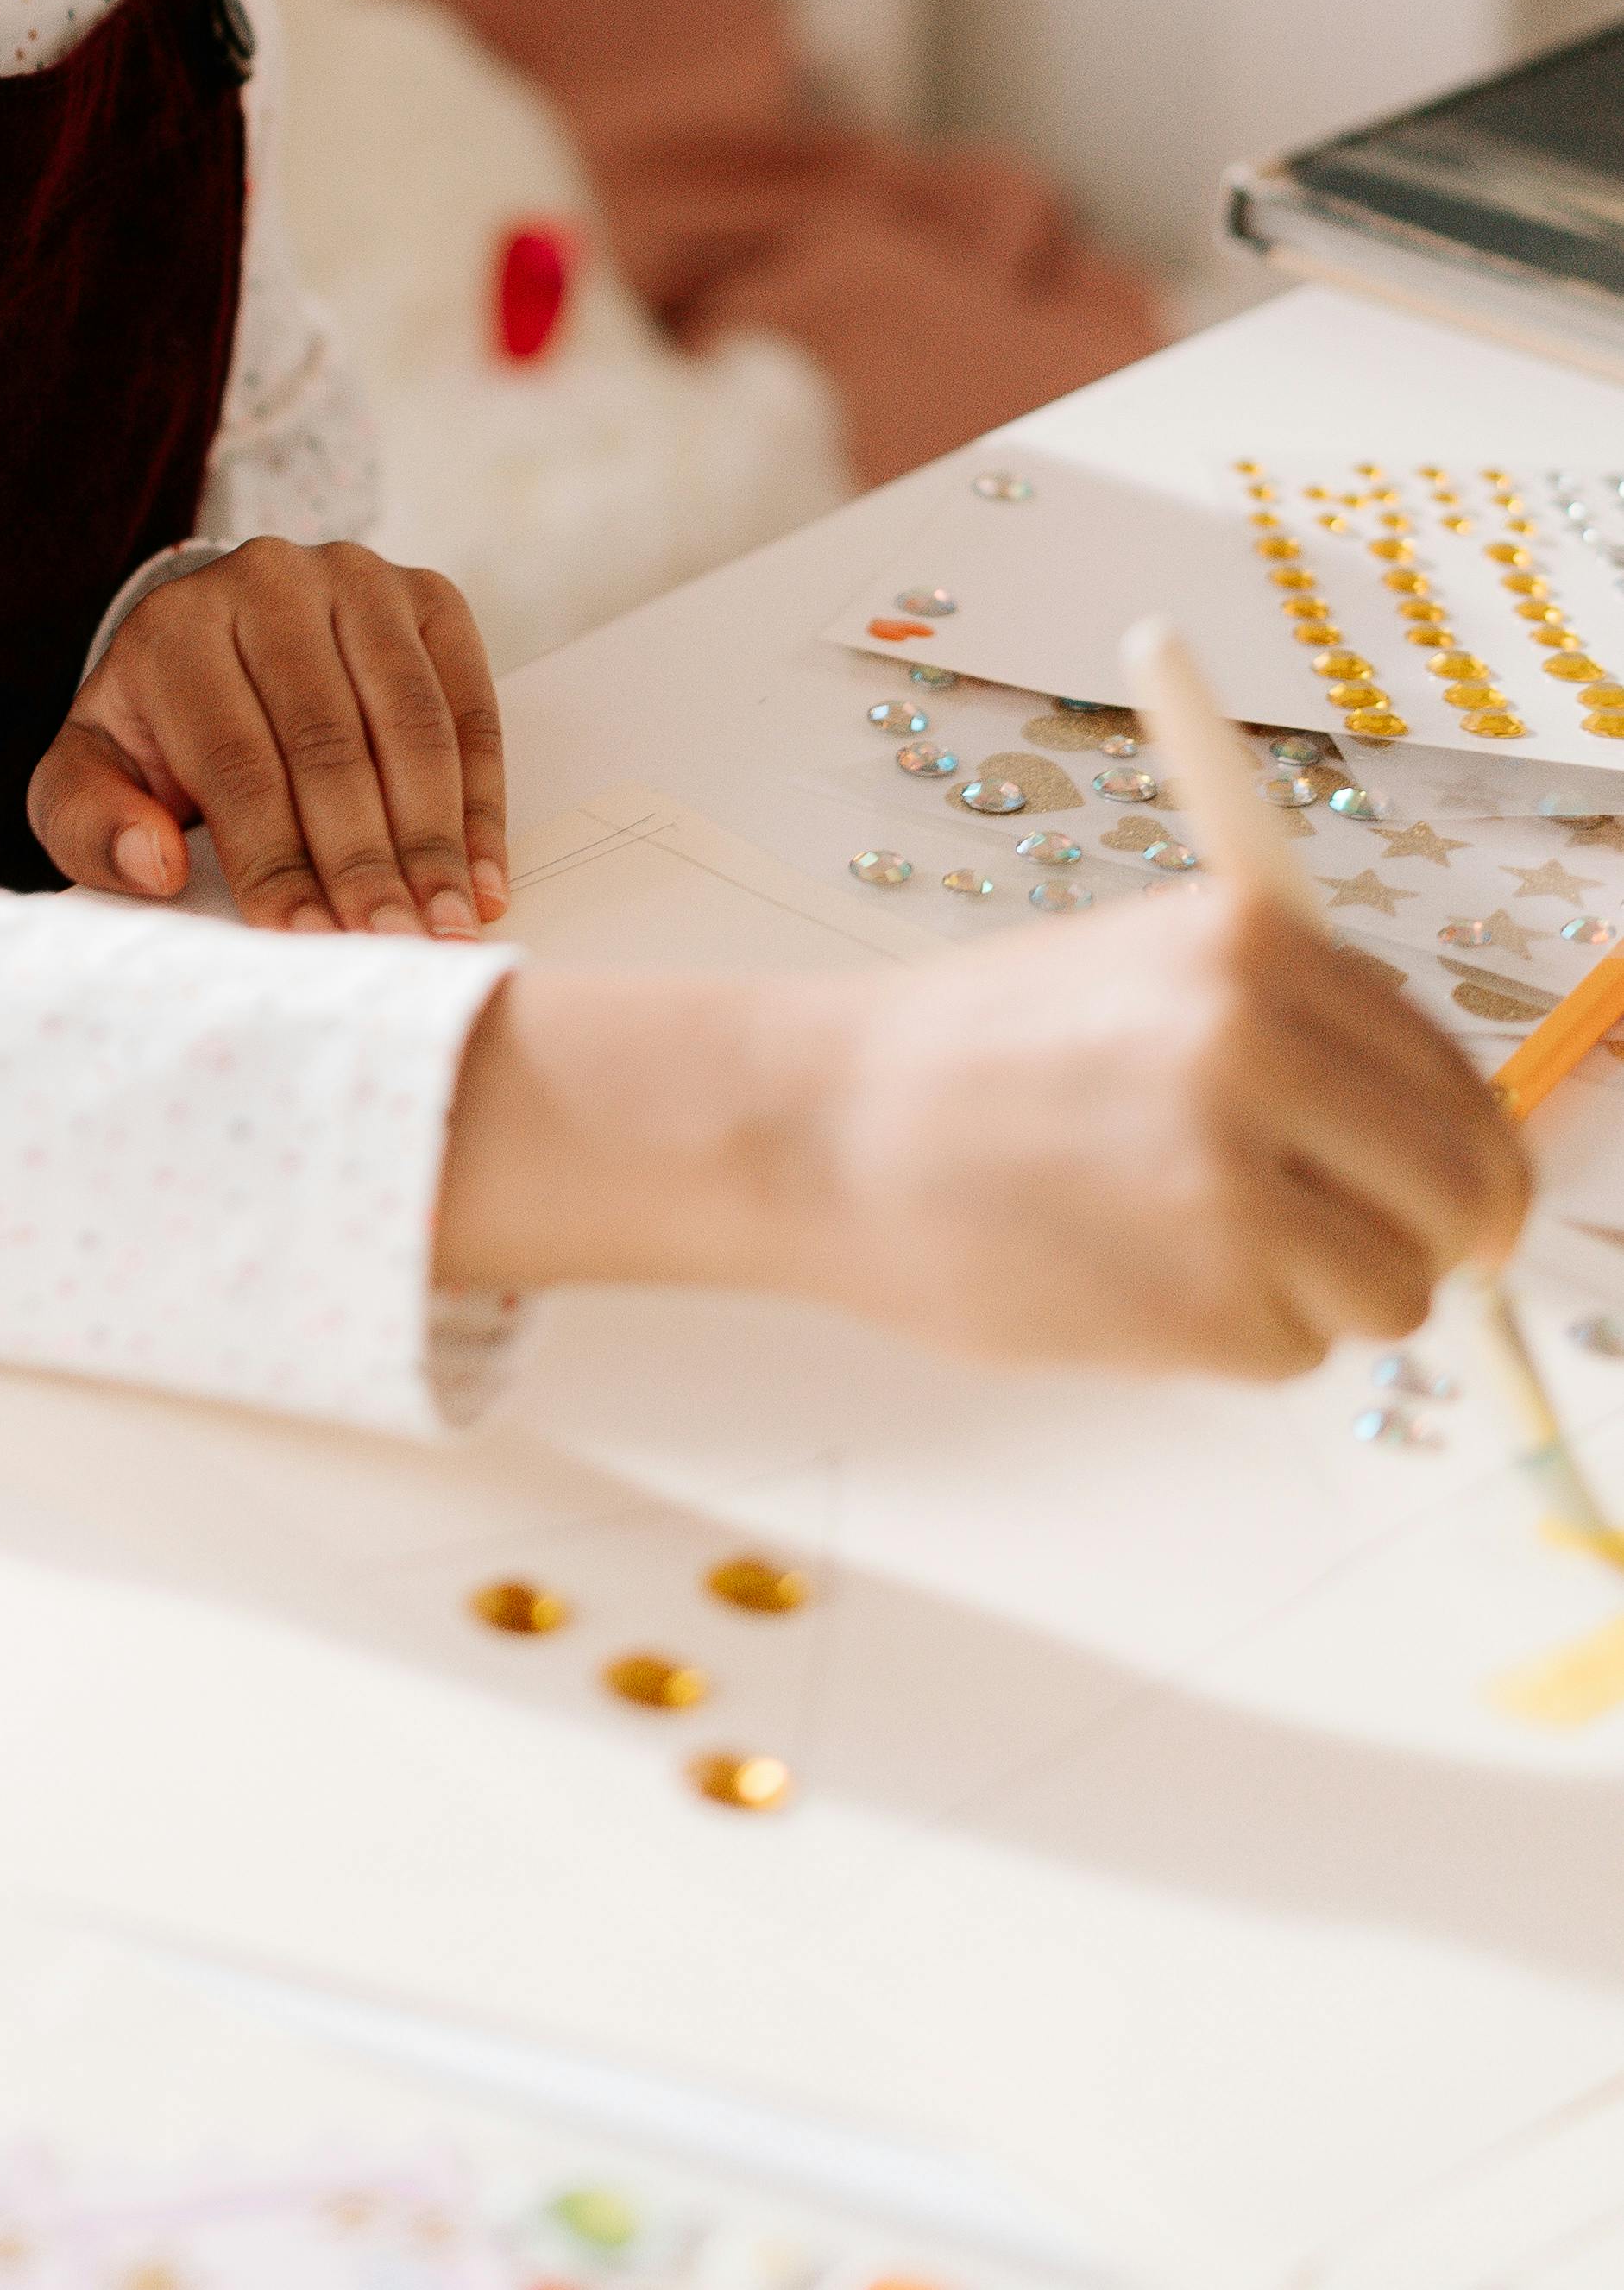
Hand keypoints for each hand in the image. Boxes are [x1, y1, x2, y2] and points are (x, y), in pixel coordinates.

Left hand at [31, 540, 507, 939]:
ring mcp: (356, 579)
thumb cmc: (155, 731)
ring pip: (409, 723)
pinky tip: (480, 876)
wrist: (216, 643)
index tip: (309, 940)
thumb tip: (154, 862)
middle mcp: (267, 582)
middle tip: (392, 946)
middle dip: (364, 861)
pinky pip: (469, 706)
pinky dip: (481, 799)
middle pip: (330, 743)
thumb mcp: (89, 777)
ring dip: (433, 838)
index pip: (236, 761)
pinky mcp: (426, 596)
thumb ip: (92, 825)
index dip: (276, 860)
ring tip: (444, 926)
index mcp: (175, 629)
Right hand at [438, 883, 1527, 1371]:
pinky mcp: (1207, 1302)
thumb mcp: (1144, 974)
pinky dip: (1242, 1340)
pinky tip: (1139, 1282)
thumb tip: (1443, 1136)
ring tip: (1197, 1252)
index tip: (1474, 1197)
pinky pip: (1301, 1351)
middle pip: (1459, 1181)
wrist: (822, 1128)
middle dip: (1442, 1236)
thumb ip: (1294, 1032)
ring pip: (1398, 1287)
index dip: (1472, 1149)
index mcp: (1252, 944)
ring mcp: (1236, 1181)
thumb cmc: (971, 1060)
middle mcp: (1257, 1047)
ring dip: (1327, 1294)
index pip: (1448, 1070)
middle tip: (1393, 1258)